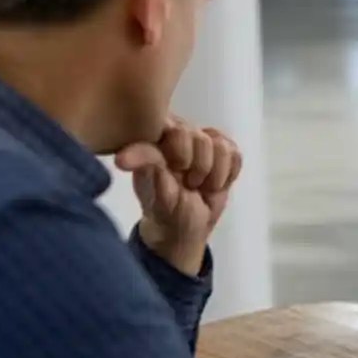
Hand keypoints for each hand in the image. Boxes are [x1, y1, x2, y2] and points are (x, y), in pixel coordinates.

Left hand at [115, 116, 243, 275]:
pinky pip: (234, 154)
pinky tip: (213, 184)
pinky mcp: (224, 150)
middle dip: (197, 168)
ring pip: (220, 146)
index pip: (171, 129)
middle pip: (199, 137)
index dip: (179, 154)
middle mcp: (176, 132)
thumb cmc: (164, 209)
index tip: (174, 174)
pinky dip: (227, 175)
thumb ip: (147, 168)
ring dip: (213, 175)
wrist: (184, 228)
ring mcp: (201, 140)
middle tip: (188, 185)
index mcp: (153, 136)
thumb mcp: (154, 192)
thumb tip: (123, 158)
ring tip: (199, 186)